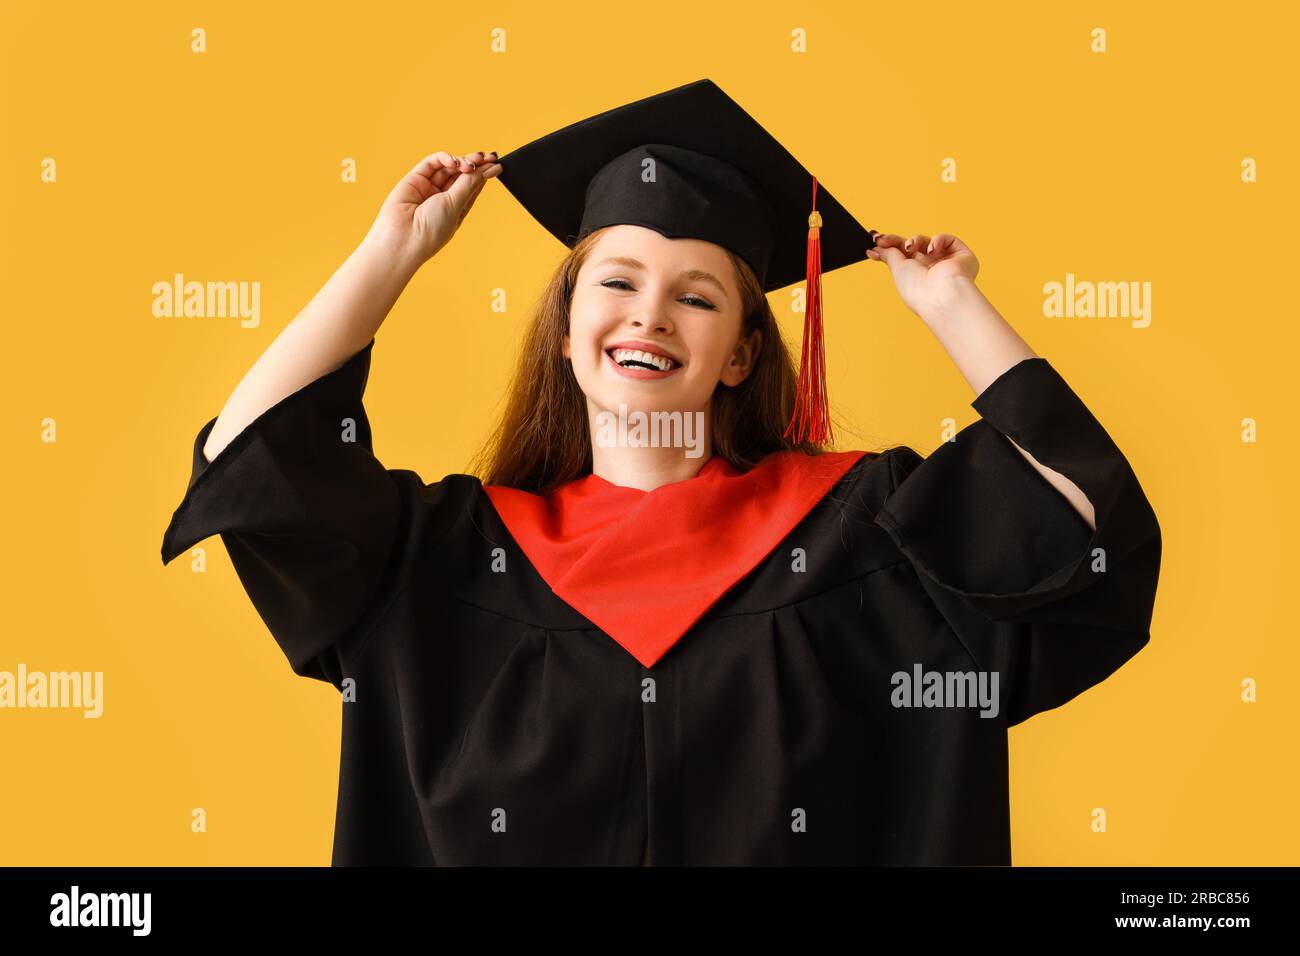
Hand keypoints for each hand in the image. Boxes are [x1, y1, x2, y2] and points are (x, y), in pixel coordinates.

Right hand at [364, 150, 501, 269]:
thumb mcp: (456, 205)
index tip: (497, 164)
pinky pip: (432, 163)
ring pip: (448, 167)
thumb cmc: (430, 230)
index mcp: (455, 209)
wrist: (402, 238)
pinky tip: (454, 161)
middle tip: (487, 157)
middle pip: (462, 174)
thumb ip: (468, 184)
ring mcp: (428, 187)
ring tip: (469, 164)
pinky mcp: (415, 179)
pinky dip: (444, 158)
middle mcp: (442, 197)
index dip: (484, 174)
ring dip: (461, 161)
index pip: (473, 186)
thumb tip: (485, 169)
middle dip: (475, 164)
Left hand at [867, 232, 979, 320]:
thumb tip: (876, 247)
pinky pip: (948, 240)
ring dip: (915, 241)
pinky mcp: (962, 256)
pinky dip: (938, 240)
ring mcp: (947, 263)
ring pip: (928, 241)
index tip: (875, 240)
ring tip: (910, 248)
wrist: (941, 295)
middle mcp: (931, 270)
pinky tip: (932, 250)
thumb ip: (888, 254)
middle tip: (882, 239)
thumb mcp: (897, 269)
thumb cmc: (918, 289)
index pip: (903, 256)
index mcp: (916, 277)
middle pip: (914, 247)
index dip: (890, 245)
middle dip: (898, 241)